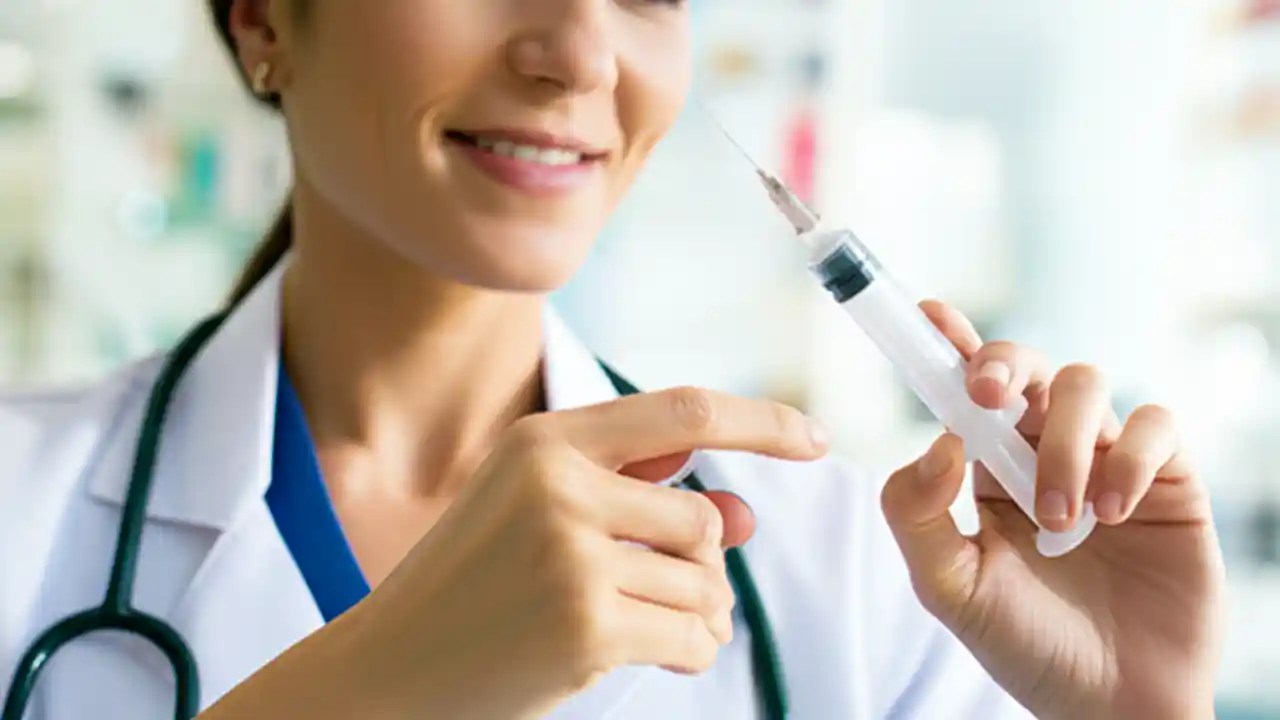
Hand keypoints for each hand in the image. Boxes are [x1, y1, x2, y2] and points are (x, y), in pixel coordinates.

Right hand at [357, 388, 826, 719]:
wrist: (386, 671)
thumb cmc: (469, 589)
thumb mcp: (538, 517)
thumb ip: (640, 502)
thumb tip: (747, 513)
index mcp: (543, 443)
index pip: (683, 410)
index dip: (760, 421)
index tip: (814, 438)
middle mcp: (558, 486)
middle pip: (704, 517)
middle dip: (702, 565)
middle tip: (660, 594)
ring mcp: (570, 556)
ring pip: (706, 582)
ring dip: (698, 616)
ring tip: (651, 630)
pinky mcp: (585, 626)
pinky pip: (694, 637)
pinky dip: (692, 655)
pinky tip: (656, 658)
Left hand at [880, 301, 1223, 719]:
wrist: (1109, 705)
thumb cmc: (1024, 644)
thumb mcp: (948, 586)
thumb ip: (917, 512)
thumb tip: (935, 439)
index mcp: (982, 468)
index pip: (963, 390)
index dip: (948, 345)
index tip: (927, 316)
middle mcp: (1040, 451)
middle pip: (1025, 367)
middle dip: (1003, 364)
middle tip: (987, 396)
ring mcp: (1104, 460)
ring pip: (1085, 386)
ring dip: (1063, 442)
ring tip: (1060, 517)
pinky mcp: (1167, 479)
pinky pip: (1154, 426)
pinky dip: (1129, 458)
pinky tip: (1113, 512)